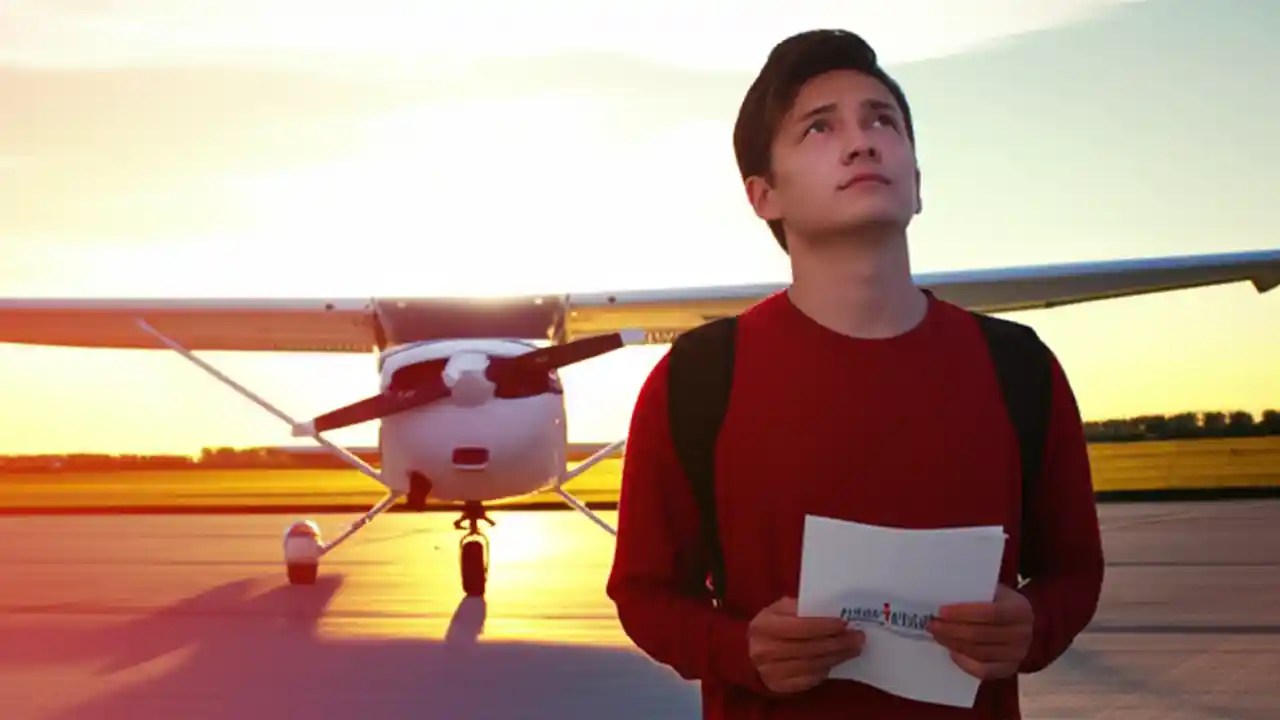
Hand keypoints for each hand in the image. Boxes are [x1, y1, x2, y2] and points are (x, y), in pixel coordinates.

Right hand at [747, 596, 864, 694]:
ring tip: (853, 648)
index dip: (824, 626)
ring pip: (812, 664)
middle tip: (857, 637)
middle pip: (809, 647)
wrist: (749, 652)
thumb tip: (832, 611)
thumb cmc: (771, 626)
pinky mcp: (779, 686)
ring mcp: (770, 671)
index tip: (844, 623)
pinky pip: (809, 679)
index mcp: (764, 625)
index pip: (799, 626)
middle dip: (837, 642)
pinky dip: (825, 669)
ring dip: (837, 656)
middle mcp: (764, 650)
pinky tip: (835, 660)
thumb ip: (800, 608)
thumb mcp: (779, 609)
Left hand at [928, 583, 1033, 680]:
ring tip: (937, 635)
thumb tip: (941, 593)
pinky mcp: (1010, 669)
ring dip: (954, 644)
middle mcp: (1022, 634)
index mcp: (1020, 609)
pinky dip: (965, 663)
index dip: (964, 613)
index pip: (991, 613)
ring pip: (980, 653)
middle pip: (981, 635)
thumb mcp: (994, 590)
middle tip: (932, 624)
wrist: (1022, 624)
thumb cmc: (1000, 603)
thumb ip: (974, 592)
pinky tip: (952, 652)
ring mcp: (1018, 654)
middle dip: (952, 630)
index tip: (941, 611)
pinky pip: (984, 671)